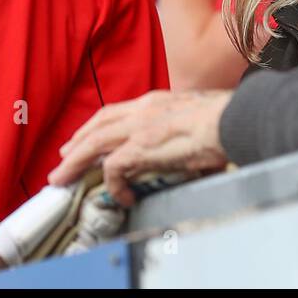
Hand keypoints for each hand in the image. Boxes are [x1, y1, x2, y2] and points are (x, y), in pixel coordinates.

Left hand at [49, 89, 231, 205]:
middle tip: (64, 158)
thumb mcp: (197, 114)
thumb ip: (182, 125)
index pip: (117, 111)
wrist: (234, 119)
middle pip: (98, 124)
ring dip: (75, 162)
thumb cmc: (226, 118)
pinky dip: (112, 184)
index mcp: (157, 100)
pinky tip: (121, 196)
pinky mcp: (140, 148)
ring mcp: (139, 128)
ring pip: (94, 144)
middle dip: (77, 141)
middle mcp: (143, 109)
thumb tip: (183, 143)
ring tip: (63, 178)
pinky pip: (113, 168)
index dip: (97, 125)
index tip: (87, 136)